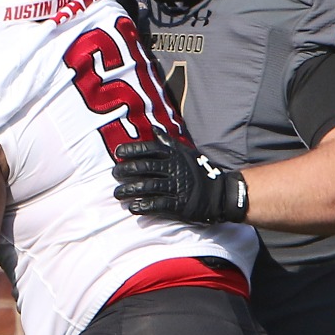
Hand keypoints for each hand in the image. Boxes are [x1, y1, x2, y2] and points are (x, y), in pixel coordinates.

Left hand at [112, 132, 248, 223]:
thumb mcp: (186, 153)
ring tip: (118, 194)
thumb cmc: (199, 172)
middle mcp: (175, 169)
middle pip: (146, 167)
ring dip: (130, 190)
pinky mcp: (180, 204)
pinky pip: (158, 204)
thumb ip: (168, 143)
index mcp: (175, 156)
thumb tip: (153, 128)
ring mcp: (178, 187)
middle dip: (127, 170)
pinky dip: (144, 206)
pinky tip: (133, 207)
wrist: (220, 194)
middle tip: (114, 174)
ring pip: (149, 186)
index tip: (118, 153)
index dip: (133, 150)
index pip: (151, 149)